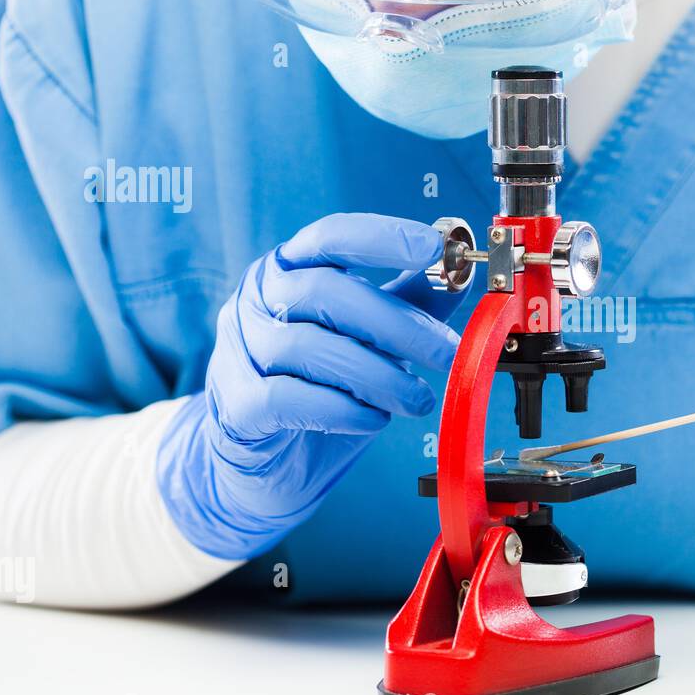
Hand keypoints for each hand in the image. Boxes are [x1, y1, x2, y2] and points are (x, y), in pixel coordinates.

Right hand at [157, 213, 465, 558]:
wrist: (265, 457)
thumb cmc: (322, 385)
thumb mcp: (369, 338)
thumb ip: (408, 304)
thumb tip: (459, 275)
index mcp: (293, 269)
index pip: (332, 236)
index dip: (383, 236)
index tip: (435, 248)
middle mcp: (258, 298)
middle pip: (326, 291)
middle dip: (398, 323)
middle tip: (446, 354)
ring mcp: (239, 348)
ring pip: (309, 348)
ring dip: (378, 375)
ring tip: (418, 399)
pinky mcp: (235, 403)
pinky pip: (288, 398)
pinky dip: (341, 408)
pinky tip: (373, 418)